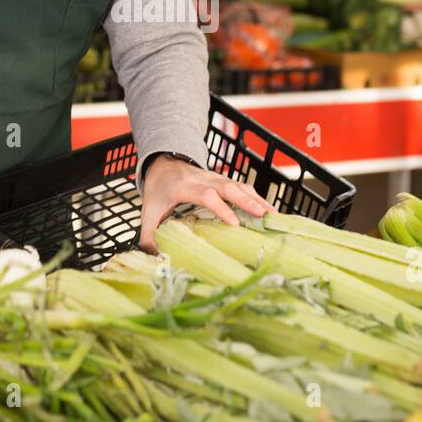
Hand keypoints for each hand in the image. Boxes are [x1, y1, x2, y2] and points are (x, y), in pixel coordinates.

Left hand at [137, 156, 276, 252]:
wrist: (164, 162)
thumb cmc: (158, 189)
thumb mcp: (148, 211)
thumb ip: (148, 235)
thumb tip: (156, 259)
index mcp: (184, 186)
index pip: (205, 195)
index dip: (221, 208)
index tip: (234, 224)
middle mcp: (203, 180)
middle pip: (228, 187)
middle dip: (246, 201)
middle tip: (262, 216)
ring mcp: (216, 178)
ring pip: (239, 186)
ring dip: (257, 199)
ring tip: (273, 216)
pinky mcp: (224, 181)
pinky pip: (243, 187)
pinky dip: (257, 198)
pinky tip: (270, 211)